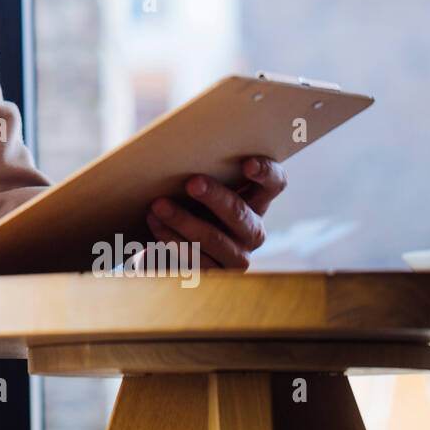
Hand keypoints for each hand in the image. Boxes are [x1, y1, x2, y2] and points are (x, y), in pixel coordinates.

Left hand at [144, 156, 285, 269]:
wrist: (171, 246)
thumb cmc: (187, 204)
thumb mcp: (200, 190)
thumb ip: (202, 173)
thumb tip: (176, 155)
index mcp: (257, 200)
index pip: (274, 183)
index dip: (266, 173)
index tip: (247, 164)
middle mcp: (253, 230)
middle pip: (239, 212)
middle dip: (214, 196)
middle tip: (191, 183)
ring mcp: (237, 256)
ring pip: (213, 238)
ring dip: (183, 220)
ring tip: (157, 206)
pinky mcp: (216, 274)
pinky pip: (194, 258)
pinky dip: (170, 239)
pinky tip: (155, 226)